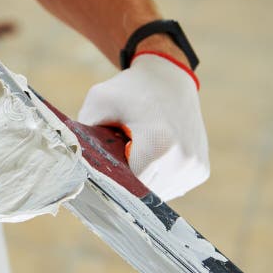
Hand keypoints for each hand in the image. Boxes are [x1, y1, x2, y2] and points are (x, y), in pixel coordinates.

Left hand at [78, 53, 209, 200]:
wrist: (168, 77)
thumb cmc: (129, 90)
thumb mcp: (98, 102)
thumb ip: (83, 134)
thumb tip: (72, 166)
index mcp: (160, 144)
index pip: (127, 186)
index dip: (110, 180)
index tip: (99, 169)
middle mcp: (184, 161)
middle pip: (141, 194)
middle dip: (124, 181)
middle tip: (115, 158)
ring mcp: (195, 168)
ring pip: (156, 195)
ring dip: (141, 181)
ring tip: (133, 154)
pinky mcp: (200, 171)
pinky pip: (169, 188)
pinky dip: (155, 178)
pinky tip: (148, 156)